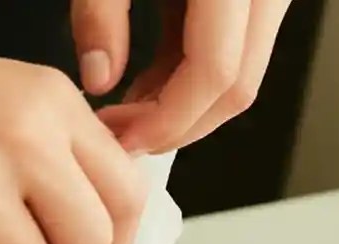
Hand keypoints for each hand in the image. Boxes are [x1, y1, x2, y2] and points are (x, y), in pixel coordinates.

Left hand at [74, 0, 292, 152]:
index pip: (215, 74)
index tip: (122, 137)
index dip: (166, 118)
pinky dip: (193, 79)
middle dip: (176, 125)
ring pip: (241, 77)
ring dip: (185, 107)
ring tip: (128, 112)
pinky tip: (149, 84)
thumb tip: (98, 78)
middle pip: (237, 88)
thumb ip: (100, 12)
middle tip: (122, 135)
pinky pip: (235, 52)